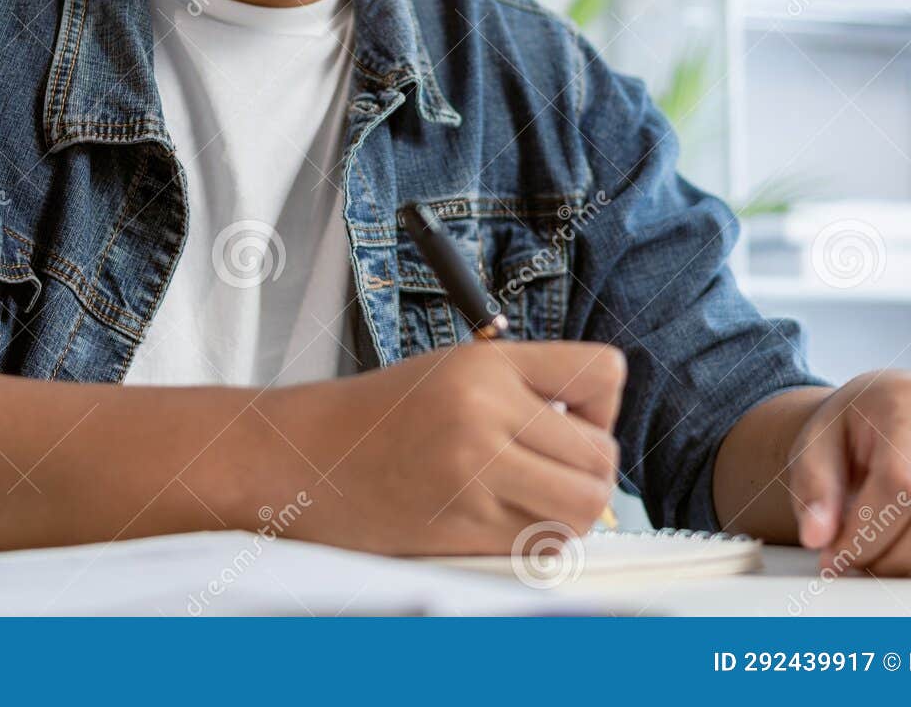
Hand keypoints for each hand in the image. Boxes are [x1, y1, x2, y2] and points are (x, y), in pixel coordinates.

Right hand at [255, 340, 624, 555]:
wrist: (307, 457)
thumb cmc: (384, 416)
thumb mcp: (458, 370)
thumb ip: (529, 388)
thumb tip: (600, 431)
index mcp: (488, 365)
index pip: (603, 373)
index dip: (601, 408)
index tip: (571, 421)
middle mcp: (484, 413)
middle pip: (601, 457)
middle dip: (589, 469)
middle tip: (551, 468)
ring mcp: (474, 475)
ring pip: (583, 507)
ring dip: (571, 509)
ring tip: (533, 495)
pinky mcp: (462, 528)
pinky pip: (544, 545)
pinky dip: (539, 539)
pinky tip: (504, 518)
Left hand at [785, 370, 910, 575]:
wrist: (897, 411)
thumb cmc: (858, 430)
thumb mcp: (817, 444)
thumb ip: (814, 487)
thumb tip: (819, 537)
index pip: (903, 482)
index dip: (868, 534)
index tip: (838, 557)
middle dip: (901, 557)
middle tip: (867, 566)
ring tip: (903, 561)